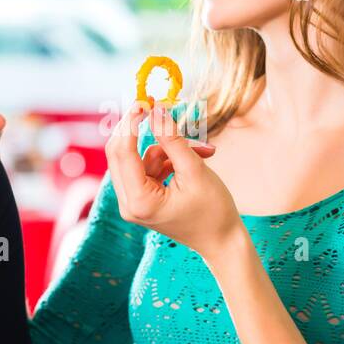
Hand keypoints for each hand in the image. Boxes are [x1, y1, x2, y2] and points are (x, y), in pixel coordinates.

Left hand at [105, 101, 239, 260]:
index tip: (144, 102)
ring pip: (140, 157)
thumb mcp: (195, 170)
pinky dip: (170, 159)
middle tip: (155, 106)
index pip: (122, 152)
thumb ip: (173, 140)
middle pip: (120, 152)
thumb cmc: (213, 211)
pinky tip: (196, 160)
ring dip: (168, 149)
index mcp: (138, 201)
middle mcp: (128, 204)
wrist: (222, 241)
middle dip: (141, 129)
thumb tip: (156, 110)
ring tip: (203, 152)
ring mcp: (134, 202)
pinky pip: (149, 166)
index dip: (131, 123)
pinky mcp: (143, 197)